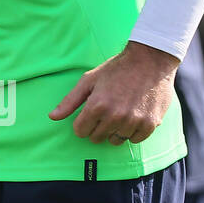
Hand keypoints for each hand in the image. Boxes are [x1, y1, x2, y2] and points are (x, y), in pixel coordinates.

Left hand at [49, 40, 179, 143]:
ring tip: (118, 114)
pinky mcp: (151, 124)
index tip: (88, 115)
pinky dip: (131, 132)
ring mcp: (134, 121)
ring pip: (116, 140)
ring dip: (114, 131)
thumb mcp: (89, 80)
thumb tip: (52, 117)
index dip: (81, 124)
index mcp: (97, 105)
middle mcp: (115, 116)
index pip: (80, 131)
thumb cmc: (116, 69)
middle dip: (96, 127)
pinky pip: (135, 140)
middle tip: (104, 113)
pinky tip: (131, 118)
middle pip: (97, 137)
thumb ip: (70, 101)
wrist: (149, 61)